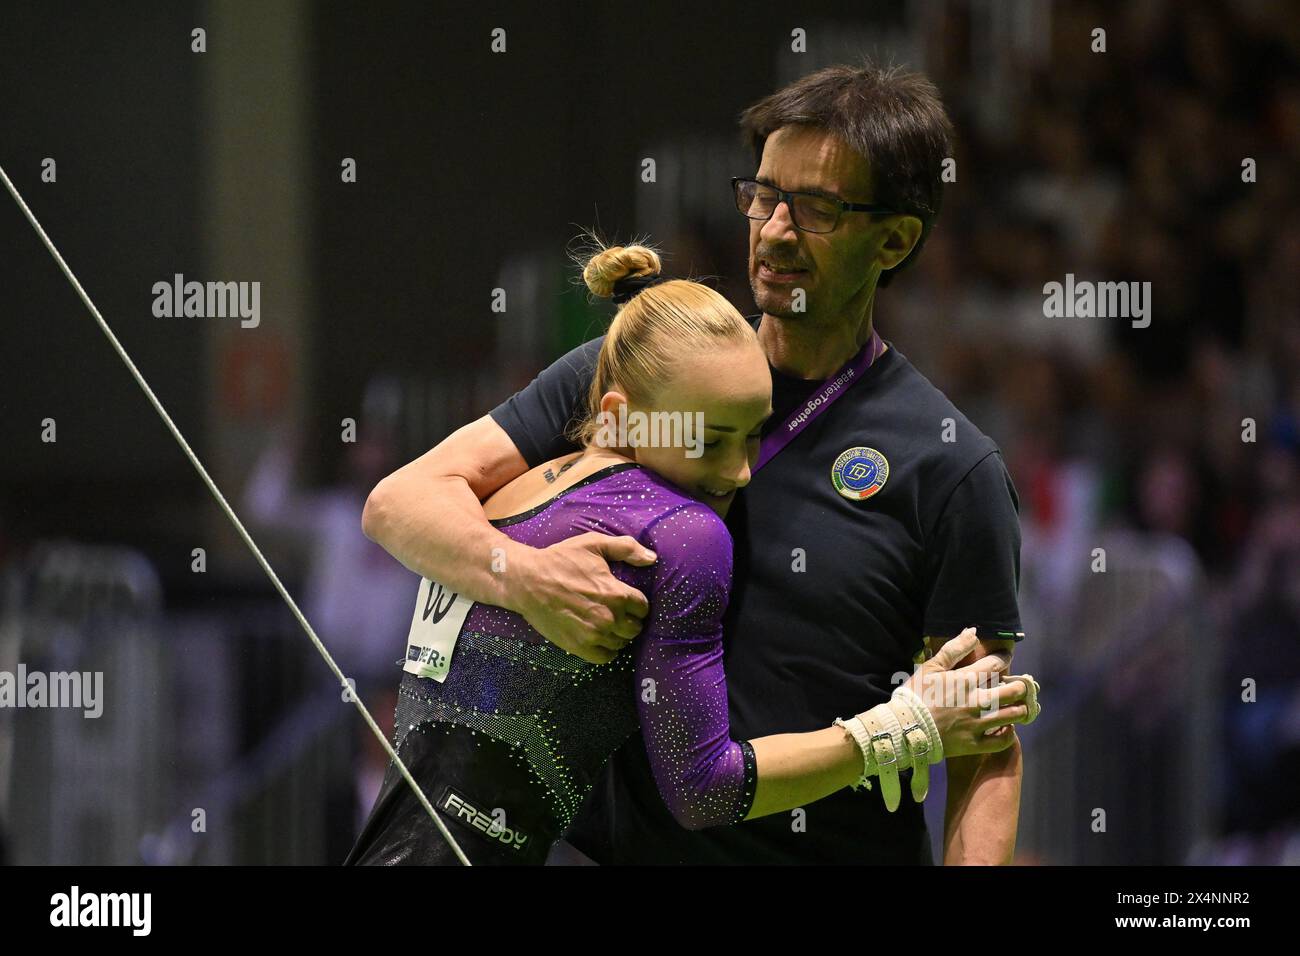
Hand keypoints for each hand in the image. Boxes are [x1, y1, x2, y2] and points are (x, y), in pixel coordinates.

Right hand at [512, 533, 655, 663]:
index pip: (643, 607)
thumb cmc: (561, 560)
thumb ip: (626, 548)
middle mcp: (609, 617)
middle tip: (620, 614)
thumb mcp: (594, 544)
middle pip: (635, 628)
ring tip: (609, 626)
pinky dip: (607, 650)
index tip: (629, 601)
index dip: (637, 604)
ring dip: (618, 635)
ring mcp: (594, 634)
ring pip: (621, 643)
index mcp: (616, 593)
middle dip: (631, 621)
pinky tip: (601, 640)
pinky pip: (605, 657)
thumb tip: (652, 558)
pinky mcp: (579, 646)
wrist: (527, 581)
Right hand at [903, 628, 1035, 757]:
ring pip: (1012, 715)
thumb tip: (974, 631)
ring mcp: (976, 724)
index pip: (996, 664)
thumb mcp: (931, 667)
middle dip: (1020, 686)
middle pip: (1012, 691)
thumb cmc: (915, 695)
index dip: (1004, 658)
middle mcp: (976, 701)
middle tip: (1020, 686)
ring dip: (1020, 709)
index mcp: (965, 680)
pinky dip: (1008, 733)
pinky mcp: (974, 744)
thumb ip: (954, 648)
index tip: (1006, 657)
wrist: (902, 727)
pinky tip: (1007, 728)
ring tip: (1019, 707)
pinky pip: (1001, 741)